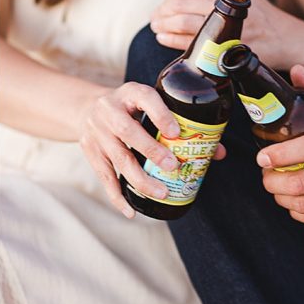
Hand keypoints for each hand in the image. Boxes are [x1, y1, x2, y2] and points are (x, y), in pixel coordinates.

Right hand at [79, 82, 224, 217]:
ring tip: (161, 192)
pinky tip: (130, 210)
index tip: (176, 132)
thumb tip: (217, 153)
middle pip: (127, 131)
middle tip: (173, 167)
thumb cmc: (128, 107)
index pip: (144, 98)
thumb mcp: (148, 103)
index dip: (160, 115)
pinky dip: (116, 195)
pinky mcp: (90, 151)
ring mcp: (97, 132)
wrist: (86, 107)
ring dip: (140, 178)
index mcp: (129, 93)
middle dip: (151, 150)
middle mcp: (109, 110)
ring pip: (118, 157)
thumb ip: (180, 123)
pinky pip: (104, 176)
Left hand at [150, 0, 290, 64]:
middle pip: (179, 5)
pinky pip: (191, 43)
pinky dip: (170, 40)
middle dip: (160, 12)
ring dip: (162, 26)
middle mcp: (228, 2)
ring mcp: (228, 25)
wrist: (287, 39)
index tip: (161, 7)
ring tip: (156, 28)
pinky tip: (163, 38)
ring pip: (182, 23)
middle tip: (154, 19)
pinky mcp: (227, 47)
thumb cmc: (257, 13)